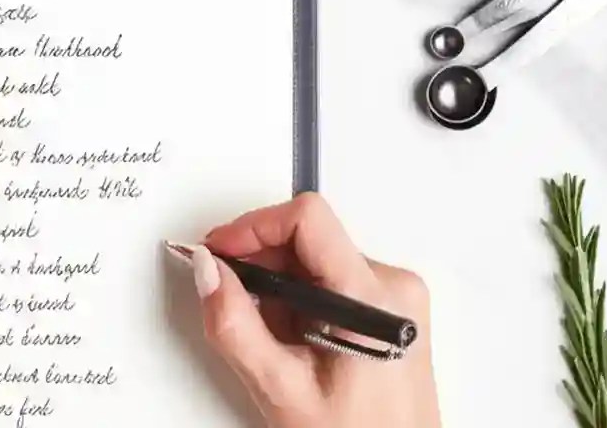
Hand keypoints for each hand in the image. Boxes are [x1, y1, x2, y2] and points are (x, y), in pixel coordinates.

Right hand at [192, 193, 439, 427]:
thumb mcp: (281, 389)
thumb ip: (235, 324)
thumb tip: (208, 271)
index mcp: (372, 298)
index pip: (307, 218)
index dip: (253, 226)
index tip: (220, 250)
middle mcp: (393, 286)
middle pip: (309, 237)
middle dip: (260, 265)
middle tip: (231, 300)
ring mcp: (398, 297)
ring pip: (317, 259)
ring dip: (279, 288)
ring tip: (272, 338)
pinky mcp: (392, 309)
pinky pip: (334, 280)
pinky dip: (301, 301)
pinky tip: (296, 341)